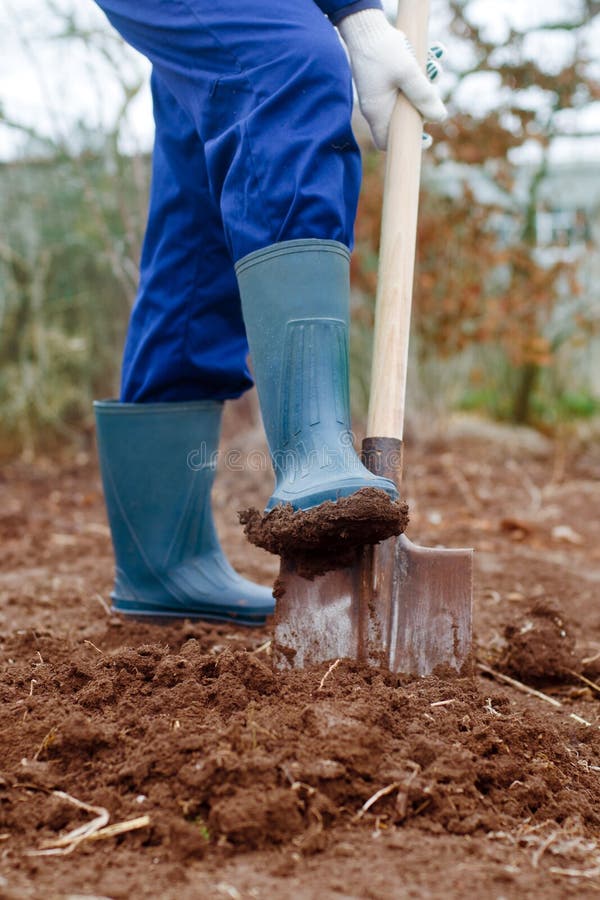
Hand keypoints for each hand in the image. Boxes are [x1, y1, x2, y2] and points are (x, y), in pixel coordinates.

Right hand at [338, 9, 446, 150]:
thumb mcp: (408, 73)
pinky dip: (421, 70)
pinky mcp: (386, 77)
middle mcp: (378, 105)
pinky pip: (408, 81)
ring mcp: (381, 92)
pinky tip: (433, 52)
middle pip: (405, 118)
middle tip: (434, 87)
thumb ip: (424, 95)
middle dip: (425, 104)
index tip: (427, 138)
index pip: (387, 141)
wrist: (366, 25)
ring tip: (435, 63)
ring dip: (427, 82)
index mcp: (377, 112)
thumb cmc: (383, 51)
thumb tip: (440, 117)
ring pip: (409, 97)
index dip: (407, 143)